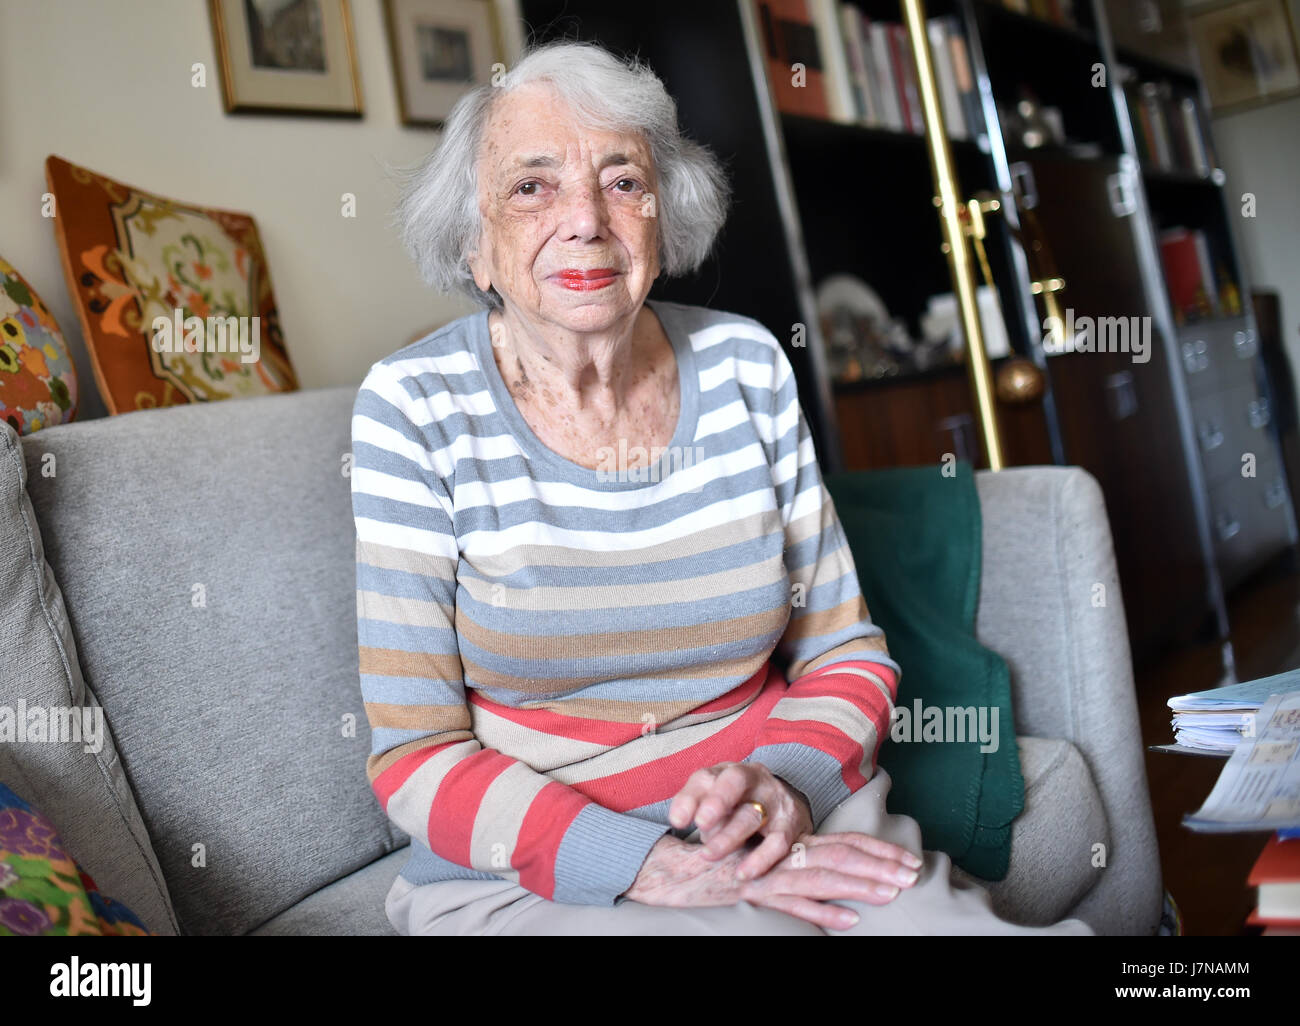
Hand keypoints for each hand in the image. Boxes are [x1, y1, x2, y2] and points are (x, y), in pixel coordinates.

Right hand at [623, 831, 923, 929]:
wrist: (676, 868)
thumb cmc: (725, 863)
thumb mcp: (767, 859)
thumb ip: (799, 861)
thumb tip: (840, 871)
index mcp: (793, 844)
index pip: (843, 842)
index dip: (878, 849)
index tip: (910, 858)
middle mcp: (785, 855)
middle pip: (840, 855)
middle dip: (880, 864)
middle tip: (914, 873)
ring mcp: (771, 874)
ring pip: (823, 876)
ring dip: (860, 884)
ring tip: (891, 891)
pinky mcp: (755, 895)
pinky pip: (792, 905)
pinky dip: (822, 912)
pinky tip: (849, 920)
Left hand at [667, 761, 812, 880]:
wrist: (784, 804)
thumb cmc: (740, 806)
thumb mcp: (717, 802)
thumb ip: (698, 808)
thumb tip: (679, 819)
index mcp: (728, 772)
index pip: (706, 777)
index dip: (689, 798)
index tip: (677, 821)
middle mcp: (754, 779)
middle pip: (735, 781)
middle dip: (717, 800)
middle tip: (701, 823)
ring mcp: (775, 799)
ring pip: (752, 814)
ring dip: (729, 837)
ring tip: (709, 855)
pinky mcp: (791, 823)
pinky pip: (777, 842)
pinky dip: (760, 859)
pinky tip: (743, 873)